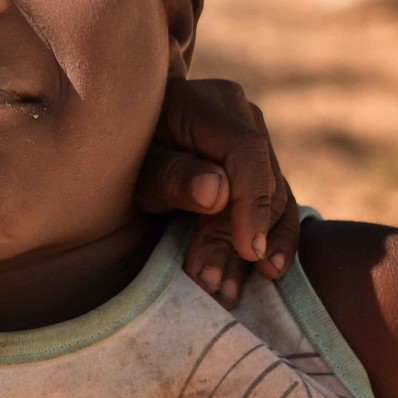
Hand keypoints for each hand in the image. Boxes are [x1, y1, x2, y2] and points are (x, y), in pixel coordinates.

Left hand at [135, 77, 298, 307]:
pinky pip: (277, 204)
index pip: (246, 152)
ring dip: (256, 250)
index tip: (248, 249)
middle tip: (214, 288)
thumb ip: (172, 176)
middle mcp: (243, 116)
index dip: (253, 203)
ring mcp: (257, 139)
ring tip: (228, 293)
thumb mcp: (134, 167)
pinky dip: (268, 240)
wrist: (121, 137)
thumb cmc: (122, 151)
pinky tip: (265, 272)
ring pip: (276, 199)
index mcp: (209, 105)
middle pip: (263, 182)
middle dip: (241, 240)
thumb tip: (218, 192)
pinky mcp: (260, 167)